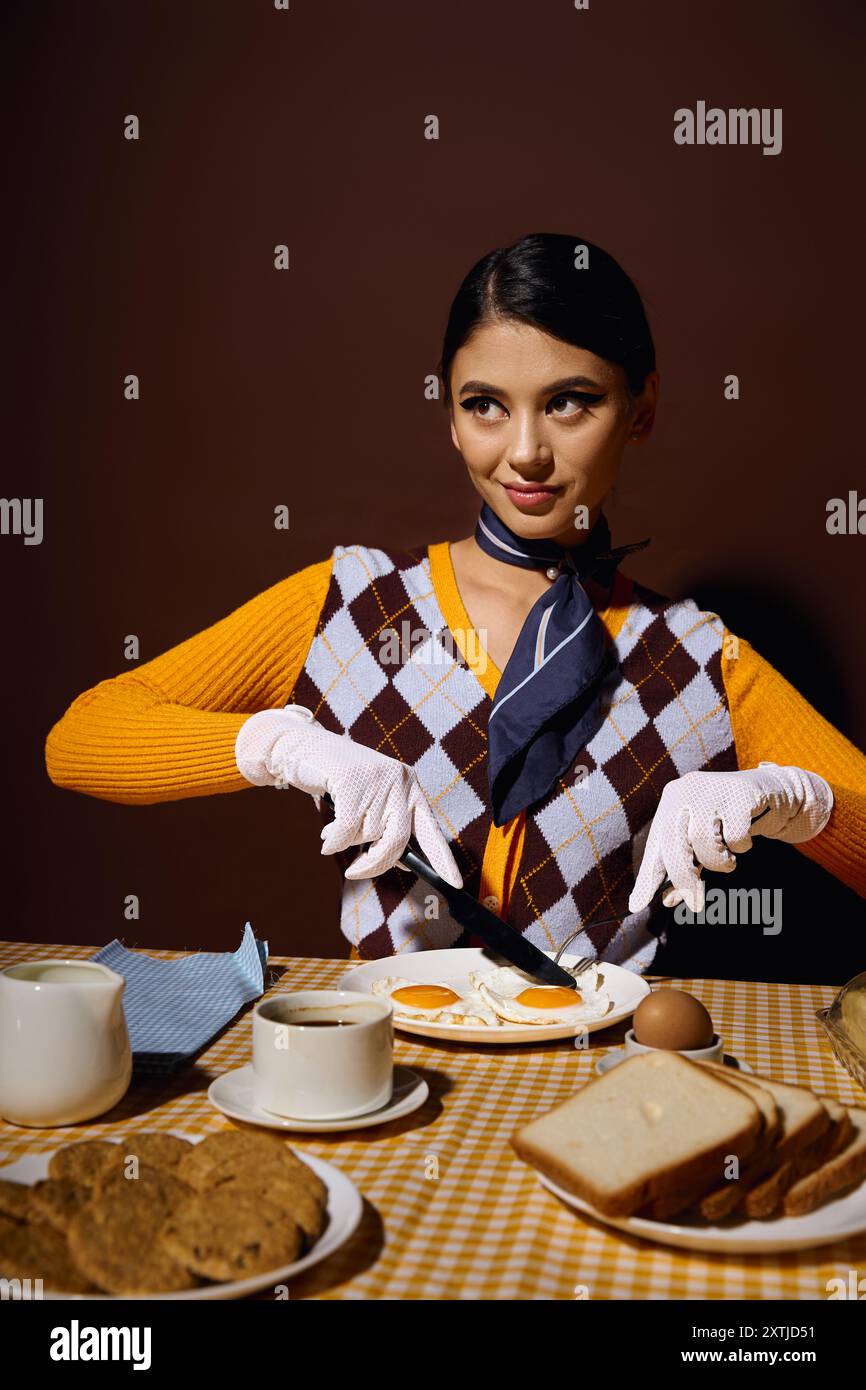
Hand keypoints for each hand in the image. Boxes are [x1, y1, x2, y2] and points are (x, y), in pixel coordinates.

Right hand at [235, 706, 462, 887]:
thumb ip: (389, 828)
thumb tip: (405, 863)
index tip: (456, 884)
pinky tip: (326, 835)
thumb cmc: (340, 783)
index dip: (443, 859)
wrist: (304, 750)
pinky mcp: (352, 780)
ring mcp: (377, 778)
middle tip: (354, 873)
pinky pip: (345, 830)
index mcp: (411, 788)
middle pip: (397, 840)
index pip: (431, 829)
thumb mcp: (371, 803)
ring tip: (333, 828)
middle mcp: (400, 781)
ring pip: (367, 835)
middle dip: (376, 863)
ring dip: (345, 842)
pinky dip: (333, 841)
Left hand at [628, 763, 832, 914]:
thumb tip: (667, 900)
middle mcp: (686, 790)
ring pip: (705, 844)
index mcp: (671, 800)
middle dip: (684, 879)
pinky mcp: (738, 793)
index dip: (647, 877)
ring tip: (729, 858)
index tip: (637, 905)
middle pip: (675, 845)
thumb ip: (686, 867)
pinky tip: (746, 837)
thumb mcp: (703, 843)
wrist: (772, 792)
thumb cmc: (729, 820)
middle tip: (695, 904)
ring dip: (720, 862)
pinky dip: (742, 847)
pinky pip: (735, 837)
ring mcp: (711, 789)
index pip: (655, 844)